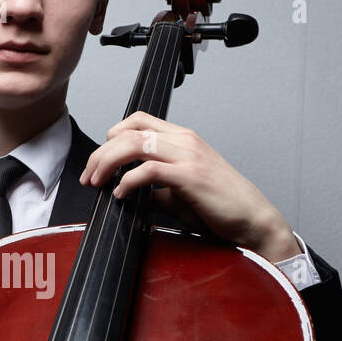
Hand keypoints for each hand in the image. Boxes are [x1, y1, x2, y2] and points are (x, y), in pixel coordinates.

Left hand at [80, 111, 300, 261]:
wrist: (253, 220)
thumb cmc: (221, 207)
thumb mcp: (180, 193)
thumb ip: (156, 189)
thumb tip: (130, 193)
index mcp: (182, 139)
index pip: (137, 121)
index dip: (110, 137)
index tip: (98, 163)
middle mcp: (184, 140)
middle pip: (128, 131)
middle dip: (100, 154)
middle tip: (88, 177)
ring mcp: (188, 155)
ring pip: (134, 144)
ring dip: (107, 163)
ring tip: (97, 183)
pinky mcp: (190, 176)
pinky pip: (148, 170)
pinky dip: (128, 181)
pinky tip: (120, 195)